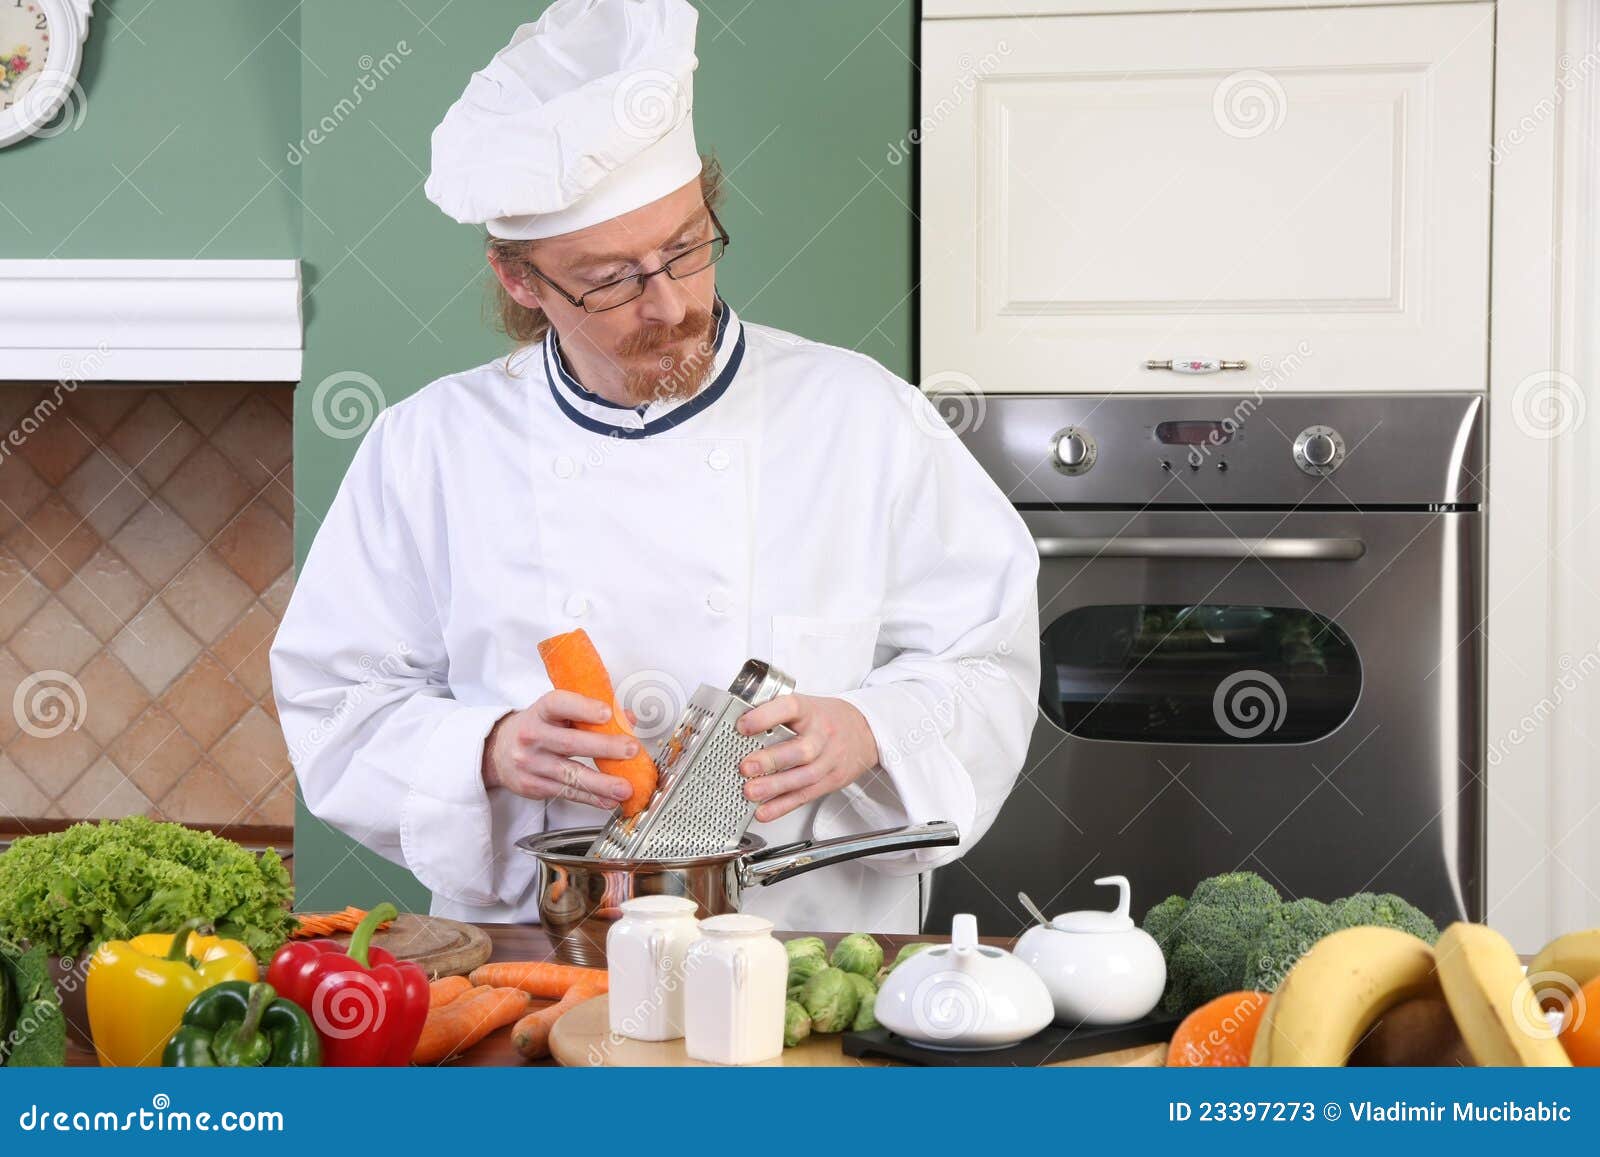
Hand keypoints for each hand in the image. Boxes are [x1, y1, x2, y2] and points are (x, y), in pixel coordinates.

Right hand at [482, 691, 638, 809]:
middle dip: (604, 747)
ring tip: (625, 787)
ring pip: (570, 774)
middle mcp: (532, 736)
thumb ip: (589, 713)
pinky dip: (591, 798)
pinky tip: (608, 800)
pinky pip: (566, 792)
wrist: (498, 751)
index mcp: (540, 711)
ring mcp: (531, 763)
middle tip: (631, 750)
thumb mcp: (557, 713)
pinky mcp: (533, 785)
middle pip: (570, 743)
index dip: (583, 708)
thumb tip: (627, 718)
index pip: (559, 704)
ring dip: (601, 783)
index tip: (607, 712)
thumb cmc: (538, 727)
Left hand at [734, 693, 879, 821]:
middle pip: (801, 750)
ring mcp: (829, 760)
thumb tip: (738, 725)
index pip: (790, 708)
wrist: (865, 731)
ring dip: (775, 787)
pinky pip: (806, 795)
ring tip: (751, 792)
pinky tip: (764, 810)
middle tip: (746, 767)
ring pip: (804, 777)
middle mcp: (822, 735)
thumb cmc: (827, 718)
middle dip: (771, 760)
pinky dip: (783, 806)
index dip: (766, 716)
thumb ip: (776, 714)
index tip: (743, 725)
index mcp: (811, 711)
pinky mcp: (831, 780)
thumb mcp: (806, 706)